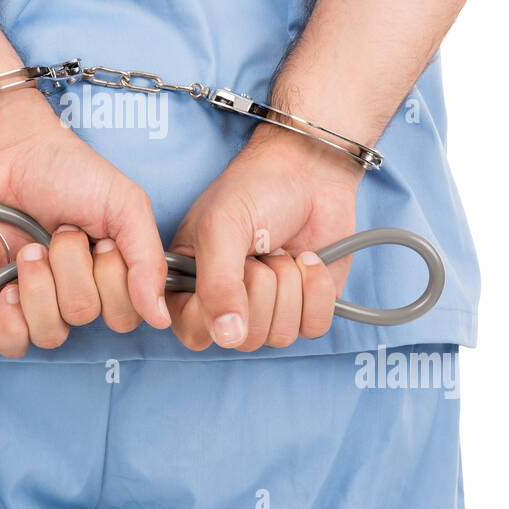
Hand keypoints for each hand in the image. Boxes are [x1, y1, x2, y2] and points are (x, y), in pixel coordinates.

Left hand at [0, 89, 168, 356]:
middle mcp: (76, 291)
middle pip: (86, 317)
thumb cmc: (66, 170)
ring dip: (39, 284)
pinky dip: (12, 321)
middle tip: (61, 231)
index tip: (99, 240)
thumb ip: (147, 261)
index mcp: (112, 273)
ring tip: (29, 248)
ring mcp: (35, 300)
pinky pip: (11, 344)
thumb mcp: (125, 204)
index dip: (113, 281)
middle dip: (71, 268)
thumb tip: (160, 319)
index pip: (126, 314)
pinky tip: (9, 286)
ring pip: (50, 332)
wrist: (4, 150)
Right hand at [166, 125, 362, 350]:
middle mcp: (228, 304)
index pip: (193, 332)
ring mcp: (270, 309)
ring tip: (280, 250)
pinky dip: (316, 291)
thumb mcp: (220, 227)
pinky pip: (314, 328)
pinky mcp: (308, 308)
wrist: (308, 170)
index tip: (231, 270)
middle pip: (243, 339)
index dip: (215, 311)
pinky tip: (308, 260)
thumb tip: (226, 337)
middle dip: (260, 287)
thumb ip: (216, 284)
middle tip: (259, 250)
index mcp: (191, 285)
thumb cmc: (254, 188)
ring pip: (280, 336)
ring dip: (289, 285)